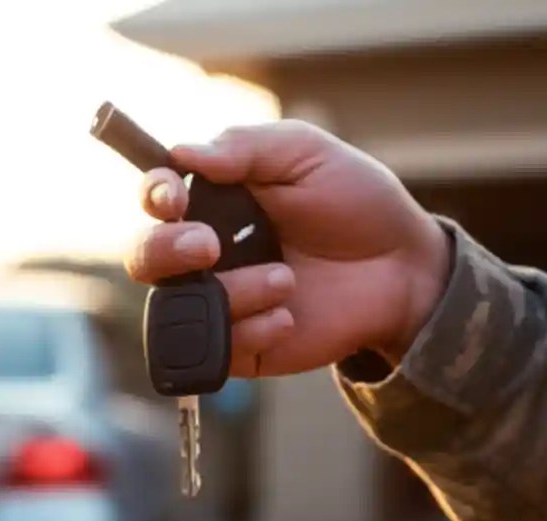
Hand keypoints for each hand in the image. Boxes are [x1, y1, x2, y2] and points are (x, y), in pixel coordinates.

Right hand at [125, 119, 451, 376]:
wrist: (402, 267)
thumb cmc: (355, 202)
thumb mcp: (305, 153)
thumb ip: (245, 146)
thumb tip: (182, 153)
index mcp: (212, 198)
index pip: (155, 196)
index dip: (153, 195)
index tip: (173, 198)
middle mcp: (205, 251)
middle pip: (144, 257)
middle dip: (165, 251)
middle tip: (209, 248)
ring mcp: (221, 299)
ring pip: (177, 307)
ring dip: (229, 293)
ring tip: (286, 280)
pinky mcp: (241, 345)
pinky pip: (218, 347)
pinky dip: (253, 329)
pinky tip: (289, 315)